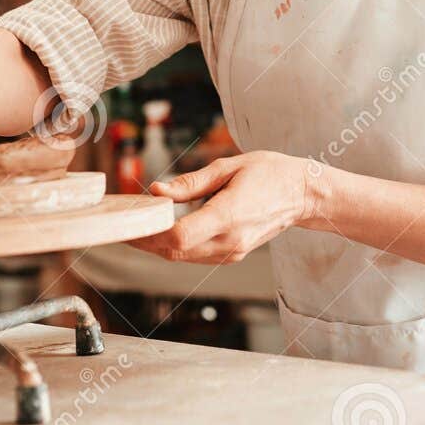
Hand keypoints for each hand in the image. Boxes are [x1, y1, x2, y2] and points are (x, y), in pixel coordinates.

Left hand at [131, 151, 317, 263]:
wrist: (302, 195)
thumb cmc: (270, 173)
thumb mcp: (228, 167)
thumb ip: (191, 182)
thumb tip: (158, 190)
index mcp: (229, 216)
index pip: (180, 235)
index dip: (150, 232)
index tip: (132, 218)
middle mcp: (230, 241)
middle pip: (175, 250)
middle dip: (145, 240)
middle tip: (122, 224)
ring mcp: (232, 251)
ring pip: (183, 257)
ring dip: (156, 245)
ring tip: (135, 227)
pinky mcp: (233, 254)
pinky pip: (195, 255)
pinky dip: (174, 246)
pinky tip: (161, 232)